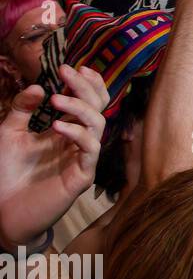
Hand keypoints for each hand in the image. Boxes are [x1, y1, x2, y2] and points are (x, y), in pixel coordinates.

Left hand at [0, 67, 108, 249]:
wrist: (1, 211)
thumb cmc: (7, 174)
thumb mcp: (9, 134)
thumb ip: (22, 110)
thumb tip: (38, 88)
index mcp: (67, 132)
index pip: (90, 103)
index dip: (88, 84)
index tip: (74, 67)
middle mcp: (79, 143)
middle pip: (98, 108)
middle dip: (86, 88)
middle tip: (67, 72)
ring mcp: (82, 159)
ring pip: (98, 126)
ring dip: (80, 108)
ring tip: (57, 100)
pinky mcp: (81, 177)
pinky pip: (89, 150)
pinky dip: (76, 134)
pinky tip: (57, 126)